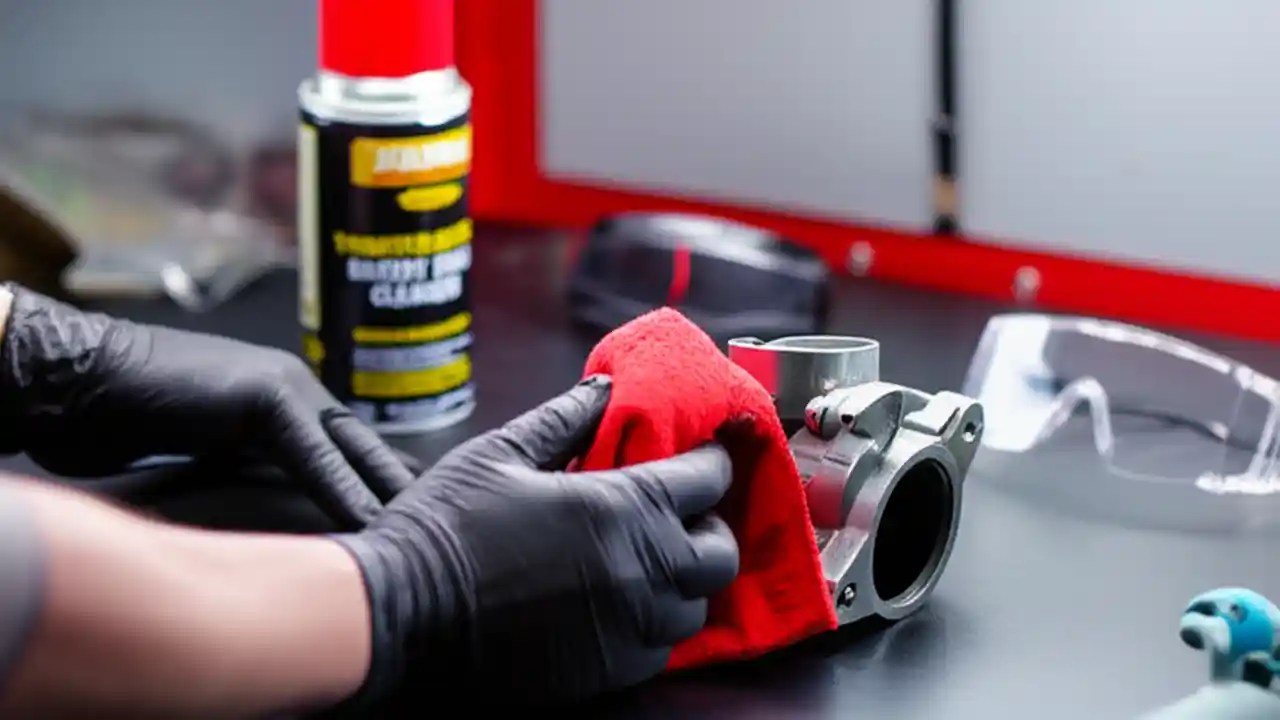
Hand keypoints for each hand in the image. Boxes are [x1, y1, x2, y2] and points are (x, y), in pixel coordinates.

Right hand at [0, 285, 413, 526]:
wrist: (75, 377)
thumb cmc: (126, 415)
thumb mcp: (204, 445)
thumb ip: (246, 461)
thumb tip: (267, 500)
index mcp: (284, 399)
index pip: (349, 446)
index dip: (383, 480)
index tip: (418, 513)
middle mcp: (294, 389)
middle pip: (366, 445)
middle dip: (404, 485)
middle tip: (449, 521)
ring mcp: (281, 386)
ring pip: (352, 448)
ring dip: (389, 491)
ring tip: (426, 531)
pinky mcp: (261, 396)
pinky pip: (314, 453)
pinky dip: (344, 489)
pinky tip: (371, 520)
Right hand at [332, 376, 739, 707]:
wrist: (399, 615)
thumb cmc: (445, 524)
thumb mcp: (501, 452)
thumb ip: (564, 419)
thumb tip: (604, 391)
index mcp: (621, 507)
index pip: (707, 479)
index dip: (713, 460)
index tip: (702, 454)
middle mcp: (642, 571)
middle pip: (721, 552)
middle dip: (711, 525)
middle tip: (681, 512)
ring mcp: (630, 627)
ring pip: (694, 606)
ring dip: (683, 579)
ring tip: (651, 560)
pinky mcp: (609, 672)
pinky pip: (660, 649)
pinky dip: (654, 623)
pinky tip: (623, 603)